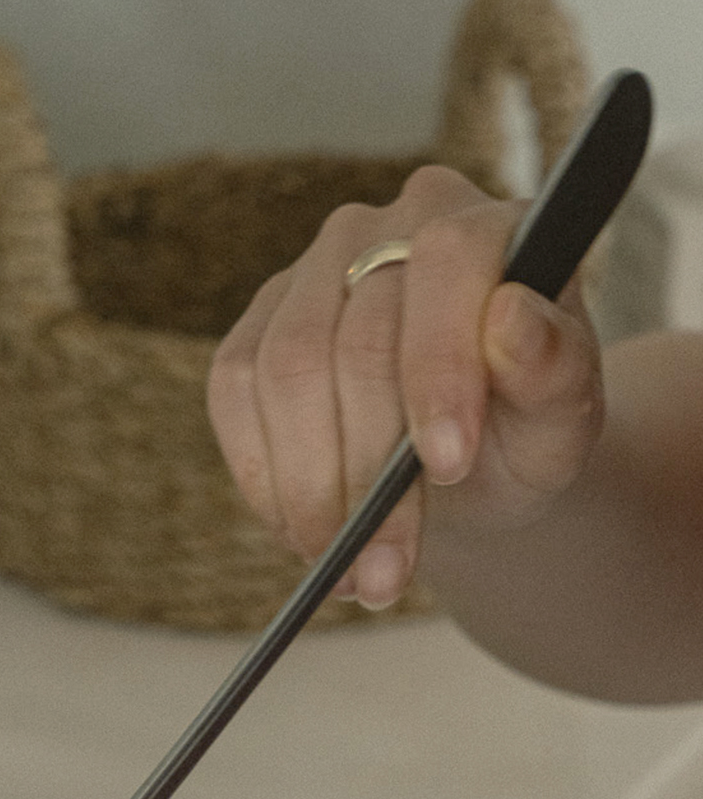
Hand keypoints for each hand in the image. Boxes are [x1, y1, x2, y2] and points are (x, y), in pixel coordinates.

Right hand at [206, 166, 604, 609]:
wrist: (464, 469)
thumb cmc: (519, 434)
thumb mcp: (563, 420)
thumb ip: (557, 369)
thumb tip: (512, 319)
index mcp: (481, 225)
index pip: (446, 264)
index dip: (439, 368)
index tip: (447, 467)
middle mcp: (388, 229)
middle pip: (357, 342)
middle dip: (369, 474)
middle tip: (388, 573)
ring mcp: (310, 276)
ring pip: (287, 375)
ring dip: (312, 493)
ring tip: (352, 573)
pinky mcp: (253, 334)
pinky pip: (234, 399)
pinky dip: (266, 482)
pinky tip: (307, 534)